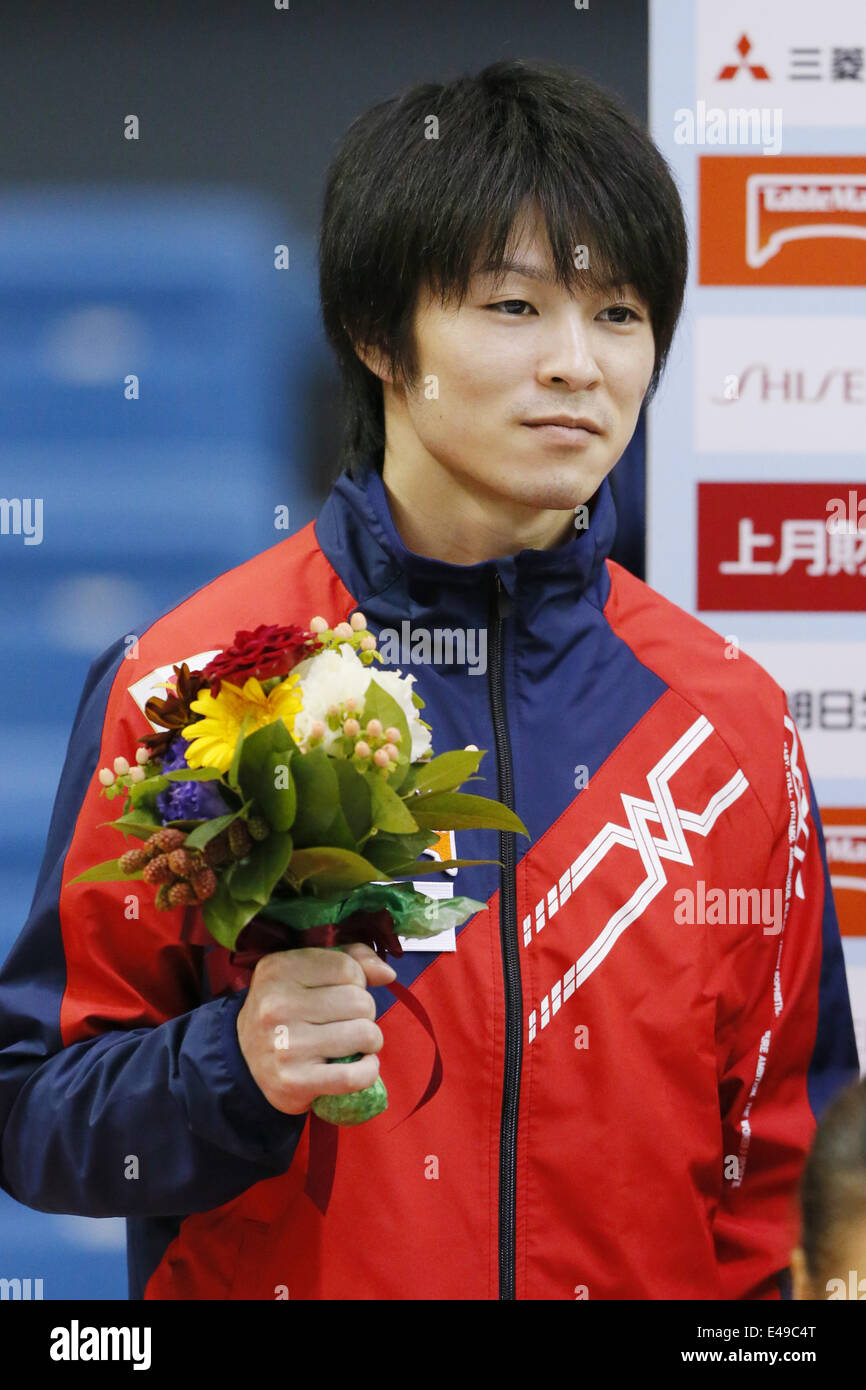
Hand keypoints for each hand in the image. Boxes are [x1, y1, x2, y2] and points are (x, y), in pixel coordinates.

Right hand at [236, 942, 395, 1116]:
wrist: (244, 1060)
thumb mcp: (304, 970)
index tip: (340, 994)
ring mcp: (286, 1045)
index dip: (356, 982)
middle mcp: (278, 1005)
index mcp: (278, 969)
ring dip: (369, 1040)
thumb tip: (387, 974)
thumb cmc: (286, 1009)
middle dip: (363, 1012)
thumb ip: (350, 959)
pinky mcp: (295, 1081)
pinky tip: (360, 1065)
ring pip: (365, 1034)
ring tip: (352, 1043)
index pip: (348, 968)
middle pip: (360, 1002)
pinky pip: (356, 1075)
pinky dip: (369, 1071)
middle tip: (345, 1022)